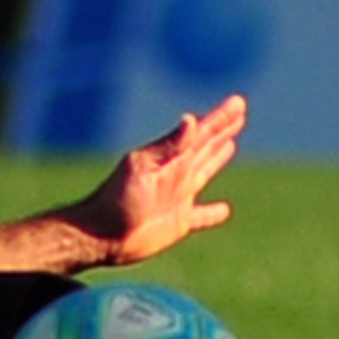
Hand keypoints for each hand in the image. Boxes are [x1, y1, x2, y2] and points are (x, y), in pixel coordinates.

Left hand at [70, 93, 247, 267]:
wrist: (100, 236)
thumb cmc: (117, 199)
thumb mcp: (143, 169)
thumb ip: (169, 147)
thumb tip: (191, 120)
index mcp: (171, 158)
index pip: (202, 133)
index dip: (221, 118)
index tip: (238, 103)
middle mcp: (176, 173)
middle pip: (205, 146)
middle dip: (222, 129)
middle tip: (238, 113)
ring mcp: (177, 196)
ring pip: (204, 172)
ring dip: (217, 157)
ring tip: (229, 144)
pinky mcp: (178, 222)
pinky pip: (201, 216)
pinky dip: (213, 213)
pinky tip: (224, 211)